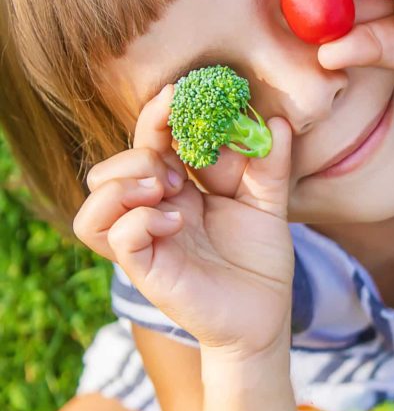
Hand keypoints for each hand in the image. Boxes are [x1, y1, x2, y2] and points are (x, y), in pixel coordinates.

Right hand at [73, 85, 293, 356]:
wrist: (265, 317)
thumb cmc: (260, 262)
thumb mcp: (269, 204)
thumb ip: (271, 165)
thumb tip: (280, 123)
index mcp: (179, 189)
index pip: (150, 143)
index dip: (158, 116)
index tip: (179, 94)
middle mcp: (154, 211)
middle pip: (111, 166)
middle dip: (140, 151)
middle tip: (178, 165)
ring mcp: (146, 241)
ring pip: (96, 201)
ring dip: (125, 182)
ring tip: (167, 187)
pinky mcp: (146, 270)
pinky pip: (117, 237)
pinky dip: (138, 220)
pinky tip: (174, 221)